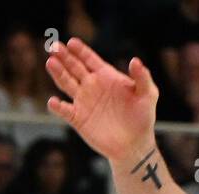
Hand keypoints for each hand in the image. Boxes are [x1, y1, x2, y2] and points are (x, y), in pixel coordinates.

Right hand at [46, 38, 158, 163]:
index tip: (71, 42)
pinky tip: (54, 101)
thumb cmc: (143, 118)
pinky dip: (57, 106)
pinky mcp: (78, 119)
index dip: (80, 50)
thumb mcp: (148, 95)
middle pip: (73, 67)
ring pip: (65, 83)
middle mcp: (91, 86)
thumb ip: (142, 78)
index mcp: (106, 76)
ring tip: (51, 63)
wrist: (135, 145)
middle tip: (54, 47)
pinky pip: (64, 111)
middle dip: (64, 56)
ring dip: (58, 73)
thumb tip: (135, 60)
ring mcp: (83, 101)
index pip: (89, 59)